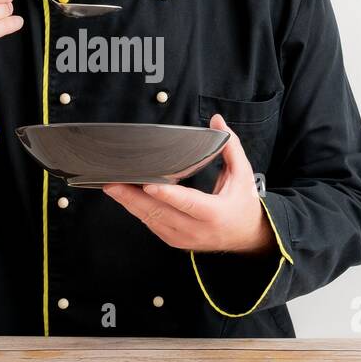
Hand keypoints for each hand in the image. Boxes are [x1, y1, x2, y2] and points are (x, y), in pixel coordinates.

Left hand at [104, 113, 275, 255]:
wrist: (247, 236)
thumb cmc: (243, 203)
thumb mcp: (243, 174)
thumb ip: (230, 147)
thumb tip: (217, 121)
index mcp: (215, 213)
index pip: (188, 203)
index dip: (167, 194)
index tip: (149, 184)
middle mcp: (197, 230)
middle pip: (160, 213)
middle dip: (134, 198)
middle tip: (113, 183)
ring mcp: (184, 238)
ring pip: (151, 221)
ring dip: (130, 204)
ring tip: (113, 187)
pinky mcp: (175, 240)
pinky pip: (152, 225)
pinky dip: (138, 211)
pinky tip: (126, 197)